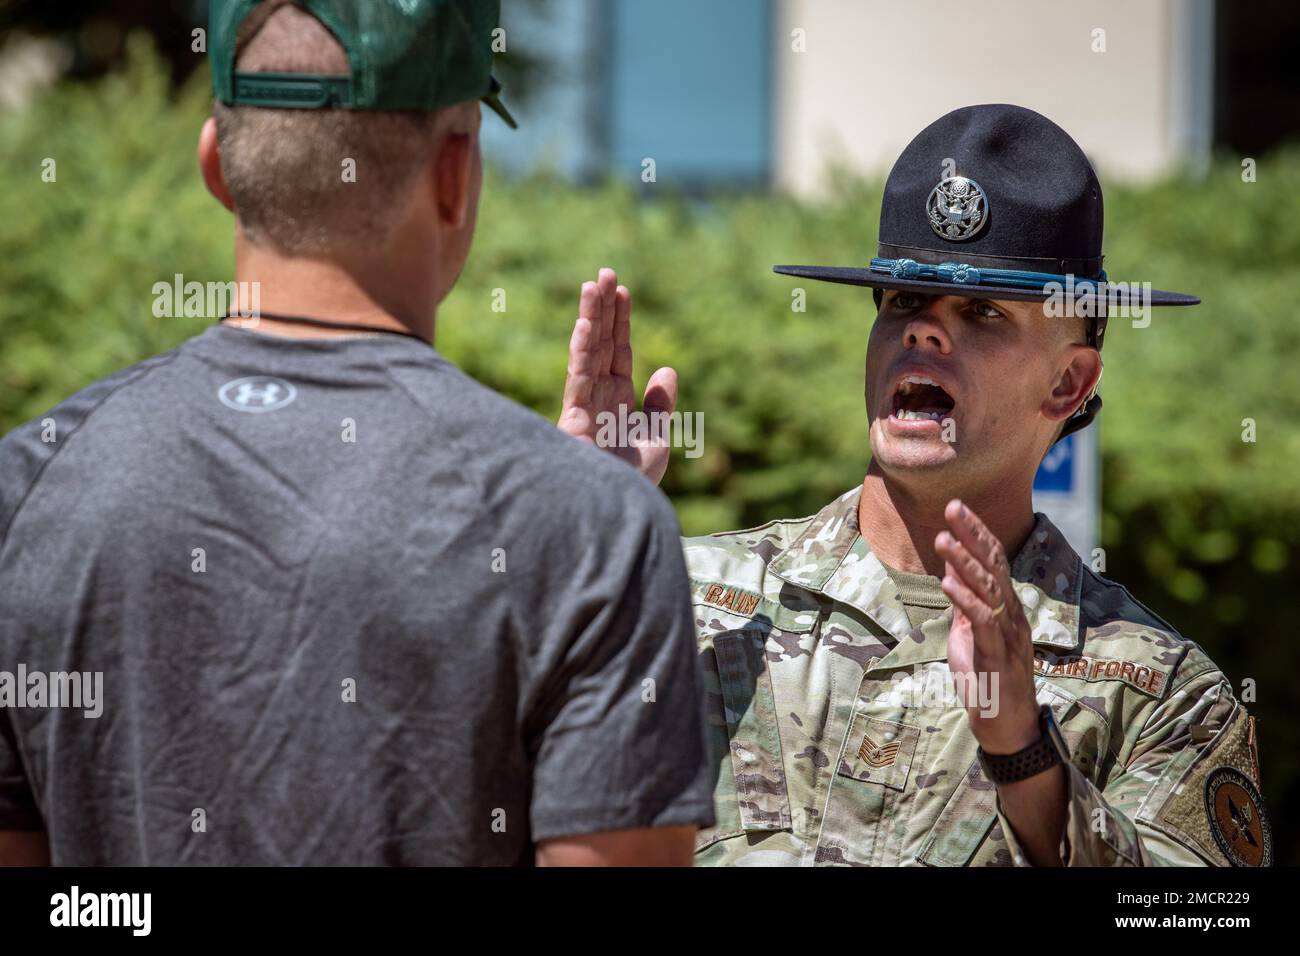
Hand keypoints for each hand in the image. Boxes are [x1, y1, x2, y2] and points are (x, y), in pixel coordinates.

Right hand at [557, 267, 677, 484]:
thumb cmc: (633, 482)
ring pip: (587, 354)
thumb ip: (660, 405)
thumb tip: (667, 370)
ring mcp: (585, 406)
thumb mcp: (656, 438)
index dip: (620, 320)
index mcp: (618, 399)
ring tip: (591, 285)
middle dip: (602, 308)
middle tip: (603, 272)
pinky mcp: (575, 421)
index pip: (619, 351)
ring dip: (590, 319)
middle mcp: (599, 397)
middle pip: (602, 344)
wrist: (619, 513)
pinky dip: (583, 353)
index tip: (621, 289)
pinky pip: (579, 380)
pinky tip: (586, 327)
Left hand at [935, 499, 1039, 754]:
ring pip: (990, 589)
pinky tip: (947, 582)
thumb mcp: (970, 634)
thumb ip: (965, 603)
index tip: (957, 507)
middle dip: (973, 534)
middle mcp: (1012, 615)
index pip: (995, 560)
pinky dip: (966, 599)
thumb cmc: (988, 680)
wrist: (1008, 728)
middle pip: (995, 565)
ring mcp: (1008, 635)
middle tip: (953, 506)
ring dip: (965, 562)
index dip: (977, 533)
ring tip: (943, 538)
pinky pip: (983, 621)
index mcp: (1006, 607)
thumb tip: (952, 571)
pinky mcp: (999, 656)